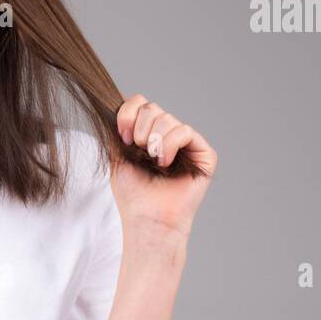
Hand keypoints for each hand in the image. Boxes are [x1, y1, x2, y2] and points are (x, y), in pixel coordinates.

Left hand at [110, 94, 216, 240]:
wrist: (147, 218)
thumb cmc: (133, 193)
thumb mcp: (117, 155)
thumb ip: (118, 128)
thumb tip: (118, 102)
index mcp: (148, 134)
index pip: (140, 103)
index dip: (128, 113)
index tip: (123, 136)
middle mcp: (168, 136)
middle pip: (152, 107)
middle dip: (140, 128)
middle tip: (138, 150)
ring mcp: (187, 144)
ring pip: (168, 118)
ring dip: (154, 139)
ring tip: (153, 160)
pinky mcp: (203, 153)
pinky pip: (185, 131)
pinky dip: (169, 145)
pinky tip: (164, 162)